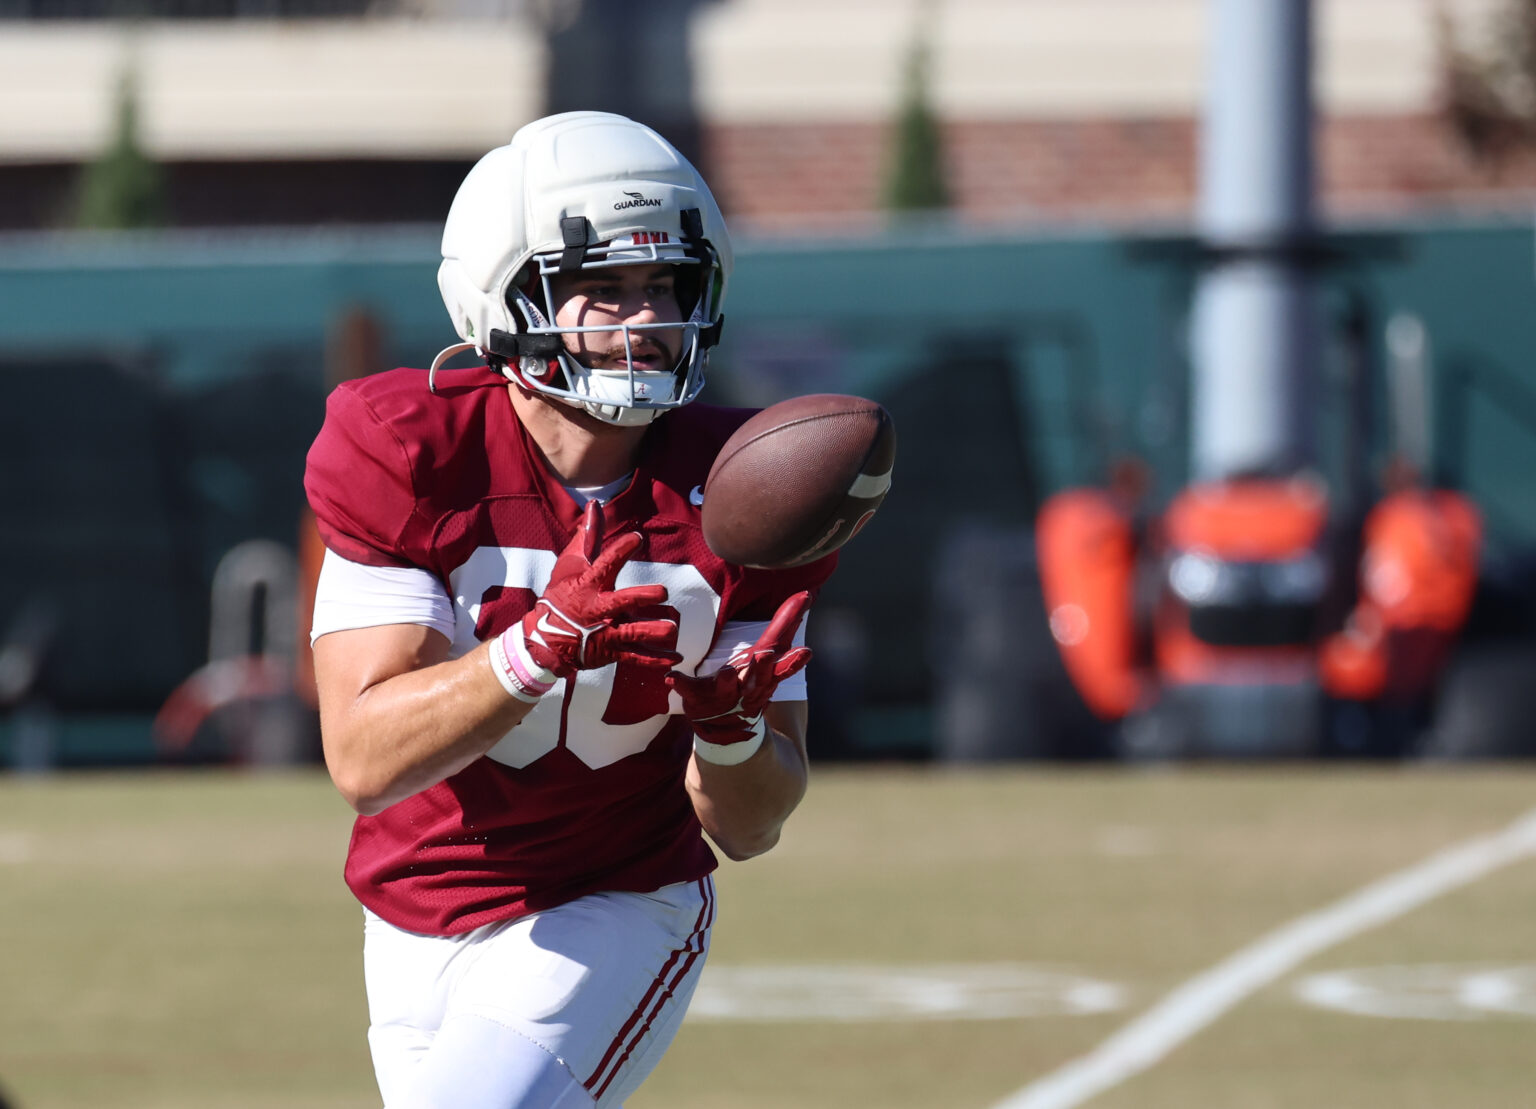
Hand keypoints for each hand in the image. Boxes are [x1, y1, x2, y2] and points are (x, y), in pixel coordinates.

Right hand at [491, 501, 680, 701]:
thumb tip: (595, 505)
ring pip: (634, 633)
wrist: (546, 639)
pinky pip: (637, 658)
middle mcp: (599, 609)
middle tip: (662, 592)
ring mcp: (606, 633)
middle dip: (642, 597)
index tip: (637, 538)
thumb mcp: (569, 565)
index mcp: (590, 584)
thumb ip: (587, 537)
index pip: (605, 564)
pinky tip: (676, 657)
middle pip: (623, 602)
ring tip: (672, 629)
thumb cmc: (561, 595)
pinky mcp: (612, 652)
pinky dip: (657, 659)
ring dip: (655, 631)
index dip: (620, 550)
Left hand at [665, 591, 812, 764]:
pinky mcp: (699, 698)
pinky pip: (689, 690)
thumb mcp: (769, 655)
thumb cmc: (750, 683)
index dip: (793, 637)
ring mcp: (724, 694)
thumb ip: (784, 626)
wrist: (728, 730)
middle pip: (760, 676)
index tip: (805, 622)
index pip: (782, 652)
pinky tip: (672, 677)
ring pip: (727, 686)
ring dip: (727, 680)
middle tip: (769, 654)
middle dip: (765, 666)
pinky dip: (681, 683)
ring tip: (727, 672)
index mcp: (765, 672)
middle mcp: (749, 685)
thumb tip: (807, 592)